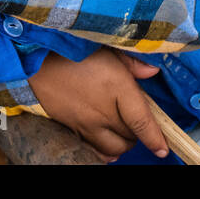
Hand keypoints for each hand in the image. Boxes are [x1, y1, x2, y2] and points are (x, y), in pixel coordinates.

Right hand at [28, 48, 169, 161]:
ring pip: (113, 149)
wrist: (36, 61)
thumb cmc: (73, 50)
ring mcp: (86, 124)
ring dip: (122, 144)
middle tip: (138, 121)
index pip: (142, 122)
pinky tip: (106, 144)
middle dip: (139, 134)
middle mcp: (103, 111)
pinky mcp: (71, 129)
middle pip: (130, 138)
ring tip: (123, 131)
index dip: (155, 138)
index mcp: (117, 88)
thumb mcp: (107, 48)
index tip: (163, 149)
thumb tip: (152, 71)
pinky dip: (104, 150)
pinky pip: (94, 149)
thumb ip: (132, 62)